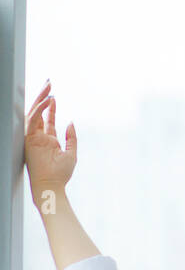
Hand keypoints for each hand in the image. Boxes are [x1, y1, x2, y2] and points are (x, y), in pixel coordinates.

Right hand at [24, 81, 76, 197]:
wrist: (52, 185)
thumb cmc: (61, 174)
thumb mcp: (71, 152)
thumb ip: (71, 137)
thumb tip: (70, 122)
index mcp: (49, 140)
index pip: (48, 120)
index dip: (51, 107)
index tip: (54, 96)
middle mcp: (39, 137)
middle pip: (40, 113)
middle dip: (43, 98)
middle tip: (48, 83)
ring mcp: (33, 137)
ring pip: (34, 113)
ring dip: (40, 99)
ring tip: (47, 87)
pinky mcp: (29, 139)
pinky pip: (33, 120)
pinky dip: (39, 110)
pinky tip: (48, 101)